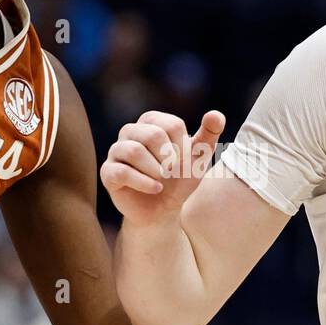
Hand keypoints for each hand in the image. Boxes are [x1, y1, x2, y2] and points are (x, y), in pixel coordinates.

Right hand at [100, 109, 224, 226]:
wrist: (162, 209)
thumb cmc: (179, 179)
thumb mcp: (198, 158)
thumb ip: (209, 135)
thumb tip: (216, 115)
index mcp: (151, 122)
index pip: (171, 125)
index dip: (183, 147)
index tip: (183, 161)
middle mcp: (130, 132)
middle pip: (151, 134)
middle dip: (169, 157)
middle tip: (172, 171)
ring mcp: (116, 152)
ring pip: (133, 150)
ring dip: (155, 170)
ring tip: (163, 180)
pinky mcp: (108, 173)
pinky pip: (121, 172)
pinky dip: (144, 183)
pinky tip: (156, 189)